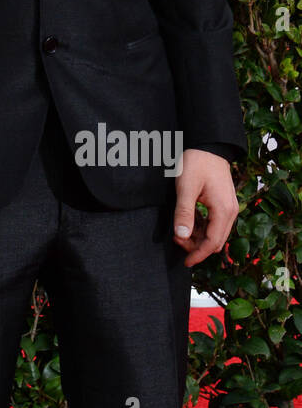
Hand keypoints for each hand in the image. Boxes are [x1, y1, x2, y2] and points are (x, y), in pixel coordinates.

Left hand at [173, 149, 238, 266]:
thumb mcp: (186, 188)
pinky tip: (188, 221)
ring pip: (215, 233)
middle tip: (177, 239)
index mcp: (223, 211)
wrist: (208, 145)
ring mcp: (229, 208)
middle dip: (196, 246)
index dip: (198, 255)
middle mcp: (230, 212)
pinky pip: (214, 223)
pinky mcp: (224, 204)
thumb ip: (184, 213)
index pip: (212, 243)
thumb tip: (182, 235)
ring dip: (198, 237)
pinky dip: (202, 227)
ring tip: (179, 230)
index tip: (185, 262)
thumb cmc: (197, 163)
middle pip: (216, 241)